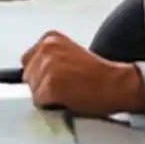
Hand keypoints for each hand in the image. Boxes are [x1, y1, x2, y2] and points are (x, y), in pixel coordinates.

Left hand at [20, 31, 144, 115]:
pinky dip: (51, 105)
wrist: (116, 83)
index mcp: (50, 38)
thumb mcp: (69, 54)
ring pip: (33, 90)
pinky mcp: (50, 85)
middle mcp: (46, 48)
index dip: (40, 73)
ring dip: (47, 96)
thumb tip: (34, 74)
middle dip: (41, 84)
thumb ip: (50, 58)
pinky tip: (67, 99)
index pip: (28, 60)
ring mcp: (47, 67)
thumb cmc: (99, 73)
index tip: (55, 78)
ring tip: (68, 92)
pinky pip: (40, 101)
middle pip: (28, 75)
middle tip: (64, 87)